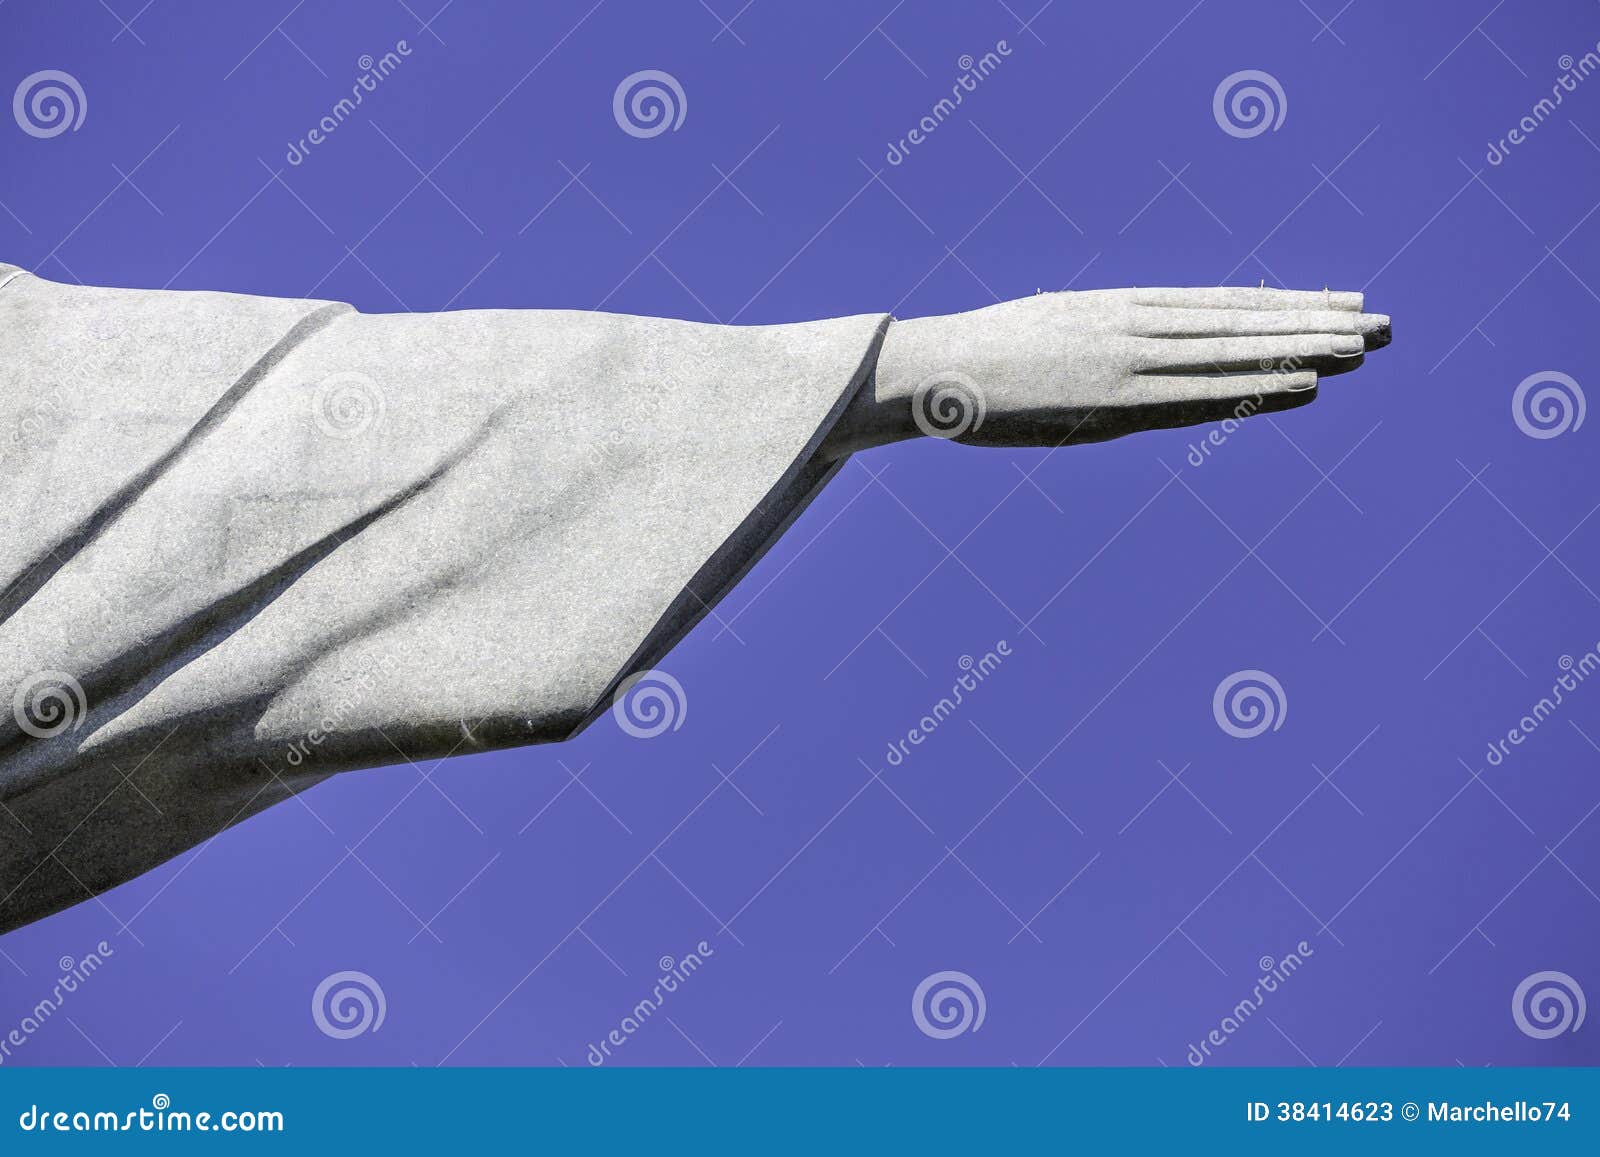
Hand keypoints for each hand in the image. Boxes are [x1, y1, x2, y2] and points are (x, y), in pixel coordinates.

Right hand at [831, 287, 1389, 453]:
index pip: (1222, 304)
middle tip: (1387, 325)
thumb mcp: (1046, 338)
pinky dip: (1261, 389)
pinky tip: (1309, 385)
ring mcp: (1129, 360)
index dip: (1286, 305)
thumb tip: (1123, 366)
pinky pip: (1205, 396)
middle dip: (1318, 324)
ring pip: (1236, 353)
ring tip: (1368, 349)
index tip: (1339, 303)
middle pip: (1244, 323)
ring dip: (1306, 351)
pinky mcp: (1117, 400)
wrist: (930, 372)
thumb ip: (1096, 347)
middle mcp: (1136, 325)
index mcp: (1119, 308)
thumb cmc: (977, 366)